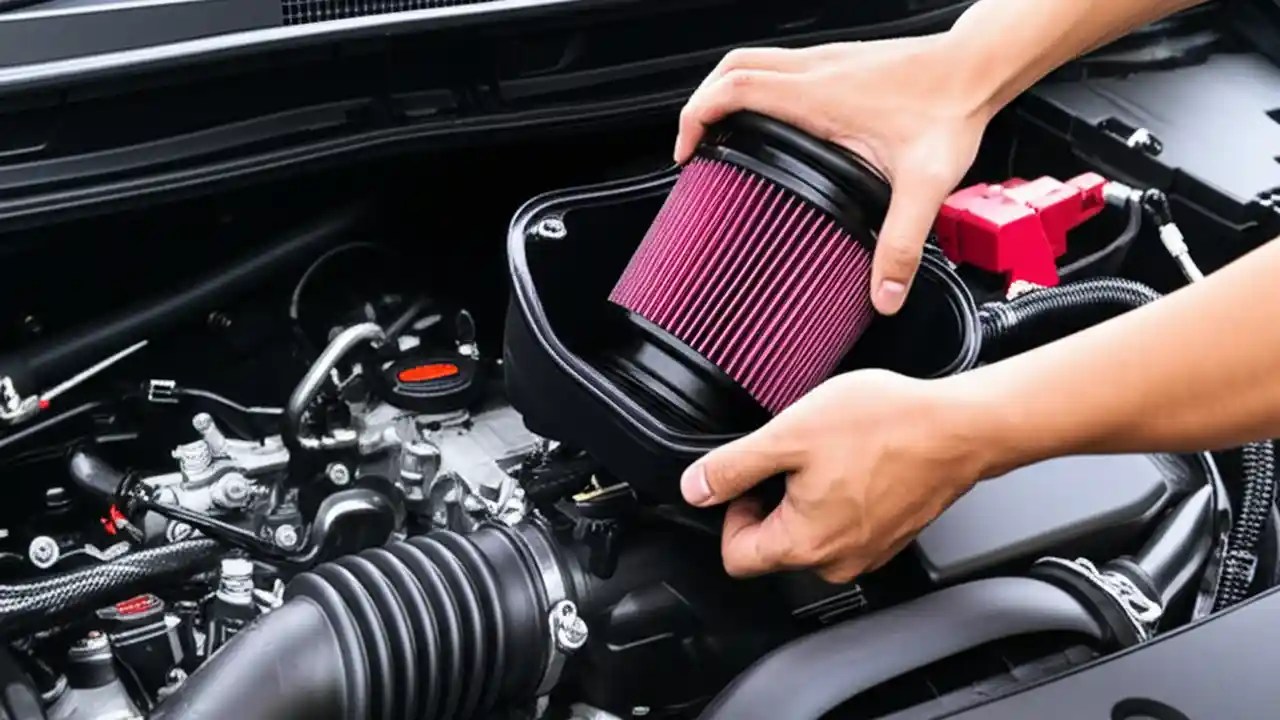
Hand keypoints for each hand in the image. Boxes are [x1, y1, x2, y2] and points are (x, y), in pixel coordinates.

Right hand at [674, 35, 997, 314]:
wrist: (978, 67)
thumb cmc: (951, 108)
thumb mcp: (925, 185)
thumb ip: (901, 244)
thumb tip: (884, 294)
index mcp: (817, 95)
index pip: (732, 89)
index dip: (696, 117)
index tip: (688, 153)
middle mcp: (815, 71)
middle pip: (731, 68)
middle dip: (701, 103)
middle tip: (697, 145)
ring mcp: (827, 61)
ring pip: (754, 61)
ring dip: (729, 90)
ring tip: (724, 133)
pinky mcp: (841, 62)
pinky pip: (781, 66)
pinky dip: (760, 88)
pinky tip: (776, 122)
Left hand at [679, 370, 991, 581]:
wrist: (960, 426)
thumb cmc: (885, 427)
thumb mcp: (788, 434)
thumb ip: (732, 467)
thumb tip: (695, 488)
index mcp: (804, 546)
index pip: (735, 556)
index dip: (732, 511)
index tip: (752, 476)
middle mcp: (836, 562)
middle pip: (773, 545)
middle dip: (772, 501)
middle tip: (795, 455)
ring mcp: (868, 553)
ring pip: (811, 533)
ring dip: (807, 496)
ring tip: (830, 454)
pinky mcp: (891, 537)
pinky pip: (845, 525)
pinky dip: (841, 496)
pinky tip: (857, 460)